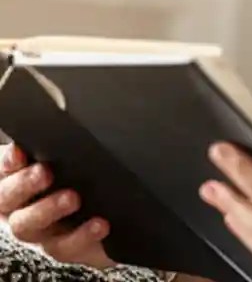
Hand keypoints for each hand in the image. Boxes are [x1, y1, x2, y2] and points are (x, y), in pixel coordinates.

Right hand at [0, 143, 113, 267]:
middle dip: (24, 184)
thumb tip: (62, 122)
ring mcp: (40, 231)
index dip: (8, 162)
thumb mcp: (77, 158)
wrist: (122, 212)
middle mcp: (21, 206)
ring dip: (48, 210)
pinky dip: (81, 236)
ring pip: (28, 226)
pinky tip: (99, 224)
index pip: (4, 169)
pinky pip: (65, 247)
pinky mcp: (65, 248)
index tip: (19, 152)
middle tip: (45, 172)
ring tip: (72, 198)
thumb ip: (63, 146)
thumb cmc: (89, 174)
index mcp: (17, 179)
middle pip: (7, 199)